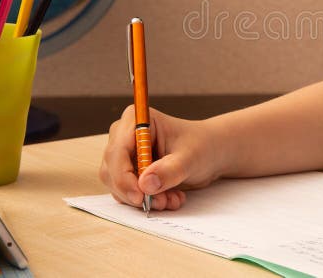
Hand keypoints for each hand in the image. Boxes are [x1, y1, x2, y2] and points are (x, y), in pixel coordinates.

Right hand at [99, 106, 220, 210]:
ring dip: (143, 198)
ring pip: (118, 185)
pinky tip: (170, 198)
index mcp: (136, 120)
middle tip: (161, 202)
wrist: (210, 152)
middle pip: (112, 170)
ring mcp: (124, 155)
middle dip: (135, 191)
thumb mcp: (189, 158)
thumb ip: (169, 170)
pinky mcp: (128, 171)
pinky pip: (128, 192)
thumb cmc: (201, 146)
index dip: (124, 177)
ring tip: (171, 200)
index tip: (141, 196)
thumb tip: (145, 184)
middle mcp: (124, 135)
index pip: (117, 152)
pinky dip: (147, 200)